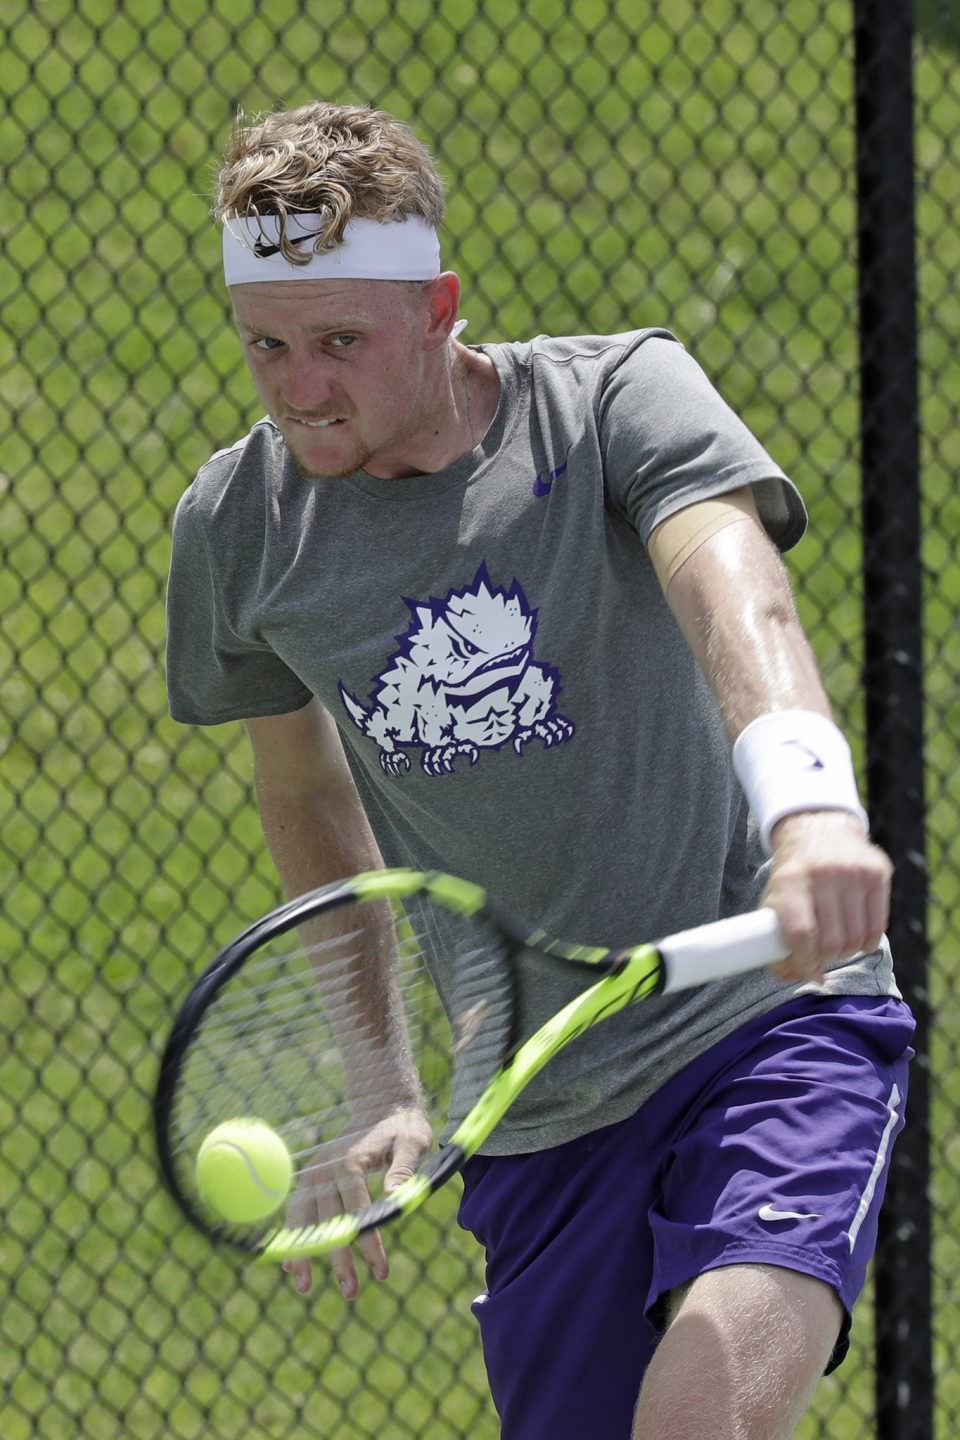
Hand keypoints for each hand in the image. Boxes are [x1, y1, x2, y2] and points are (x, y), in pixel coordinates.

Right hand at [281, 1104, 432, 1299]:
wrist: (381, 1107)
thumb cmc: (402, 1128)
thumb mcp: (413, 1143)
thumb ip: (403, 1169)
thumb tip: (395, 1198)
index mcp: (350, 1162)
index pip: (358, 1210)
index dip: (369, 1242)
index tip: (382, 1271)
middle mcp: (325, 1169)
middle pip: (328, 1220)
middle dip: (338, 1258)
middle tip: (351, 1291)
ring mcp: (314, 1174)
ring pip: (304, 1219)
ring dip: (303, 1253)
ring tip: (304, 1288)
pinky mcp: (312, 1180)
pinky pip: (298, 1212)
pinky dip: (294, 1237)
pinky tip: (292, 1265)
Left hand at [762, 811, 892, 983]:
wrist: (819, 829)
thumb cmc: (794, 876)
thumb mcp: (775, 899)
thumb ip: (776, 940)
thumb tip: (792, 977)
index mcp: (790, 881)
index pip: (801, 935)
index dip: (805, 963)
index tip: (809, 972)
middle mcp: (823, 873)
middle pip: (832, 942)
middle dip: (827, 959)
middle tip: (824, 956)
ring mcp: (853, 871)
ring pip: (857, 938)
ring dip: (848, 952)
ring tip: (839, 945)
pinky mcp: (877, 872)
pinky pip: (878, 926)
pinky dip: (868, 942)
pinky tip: (858, 938)